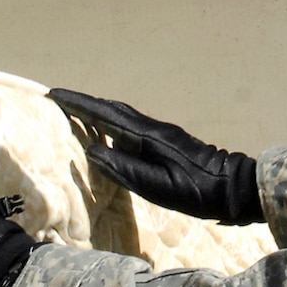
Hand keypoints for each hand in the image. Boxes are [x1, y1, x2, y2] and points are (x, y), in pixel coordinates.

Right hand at [47, 88, 262, 225]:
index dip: (78, 104)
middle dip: (84, 104)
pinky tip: (109, 133)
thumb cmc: (195, 191)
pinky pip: (131, 126)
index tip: (54, 94)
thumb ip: (123, 168)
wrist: (232, 187)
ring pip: (122, 116)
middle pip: (112, 109)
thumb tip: (92, 150)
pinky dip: (112, 123)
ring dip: (98, 112)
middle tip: (58, 102)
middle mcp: (152, 129)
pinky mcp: (167, 141)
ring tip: (76, 114)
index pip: (105, 115)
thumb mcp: (156, 186)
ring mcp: (161, 133)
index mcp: (146, 137)